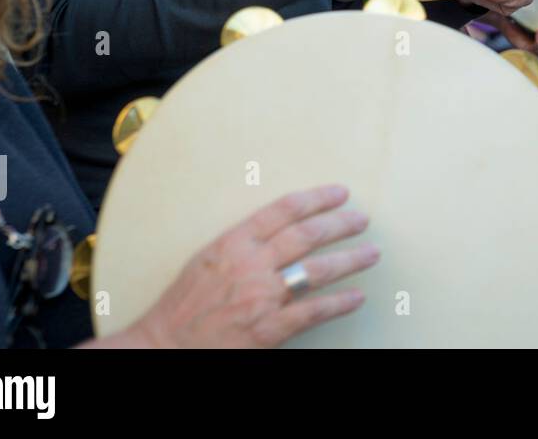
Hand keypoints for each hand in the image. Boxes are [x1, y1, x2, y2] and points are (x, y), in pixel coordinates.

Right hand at [130, 185, 375, 347]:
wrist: (164, 345)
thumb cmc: (183, 304)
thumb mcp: (208, 257)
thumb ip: (244, 242)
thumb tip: (281, 228)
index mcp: (234, 241)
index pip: (284, 210)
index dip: (317, 198)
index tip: (341, 193)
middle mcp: (251, 263)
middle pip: (308, 235)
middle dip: (341, 224)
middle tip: (361, 219)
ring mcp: (262, 296)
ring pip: (317, 270)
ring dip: (350, 259)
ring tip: (372, 253)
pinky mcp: (268, 328)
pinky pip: (314, 311)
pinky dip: (339, 303)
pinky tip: (357, 297)